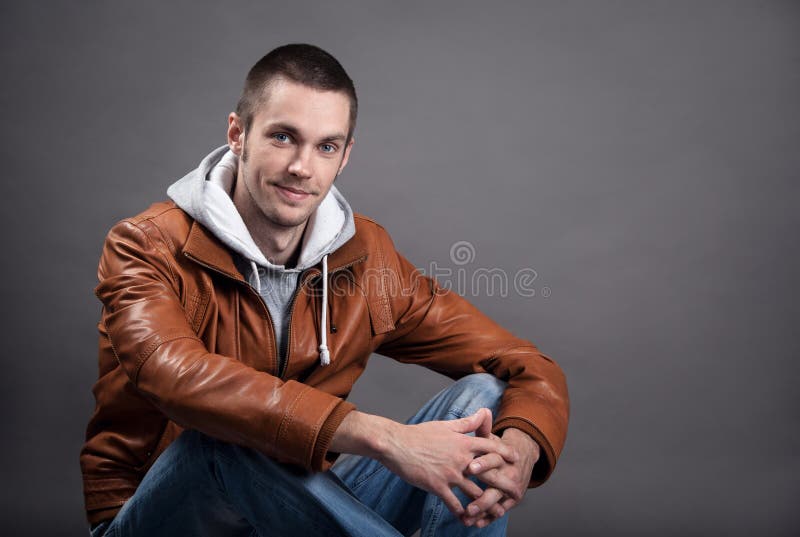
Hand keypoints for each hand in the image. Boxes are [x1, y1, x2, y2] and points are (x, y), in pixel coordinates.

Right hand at [376, 408, 518, 516]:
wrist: (396, 444)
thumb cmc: (420, 434)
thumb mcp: (446, 425)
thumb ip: (467, 422)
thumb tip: (484, 412)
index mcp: (463, 442)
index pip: (491, 446)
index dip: (506, 452)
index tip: (516, 459)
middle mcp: (460, 458)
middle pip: (490, 472)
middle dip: (505, 483)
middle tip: (517, 492)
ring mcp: (450, 473)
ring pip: (475, 492)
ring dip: (486, 504)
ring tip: (497, 512)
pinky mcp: (437, 486)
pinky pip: (454, 503)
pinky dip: (462, 512)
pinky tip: (467, 518)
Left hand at [460, 427, 539, 527]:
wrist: (523, 458)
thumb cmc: (498, 449)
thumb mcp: (491, 438)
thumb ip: (483, 427)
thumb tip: (484, 410)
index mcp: (502, 456)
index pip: (493, 459)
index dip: (483, 463)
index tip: (470, 467)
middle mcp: (508, 473)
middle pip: (496, 485)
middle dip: (483, 496)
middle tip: (469, 505)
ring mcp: (509, 488)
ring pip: (496, 501)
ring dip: (483, 510)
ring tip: (468, 517)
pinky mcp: (509, 499)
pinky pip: (497, 510)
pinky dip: (486, 518)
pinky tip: (474, 524)